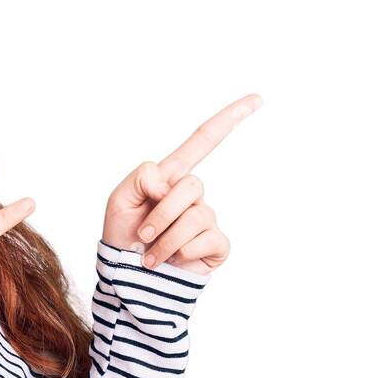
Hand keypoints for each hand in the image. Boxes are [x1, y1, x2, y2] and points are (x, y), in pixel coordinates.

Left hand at [102, 94, 260, 274]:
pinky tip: (171, 261)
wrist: (127, 278)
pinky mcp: (216, 245)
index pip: (203, 141)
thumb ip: (141, 177)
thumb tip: (169, 182)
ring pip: (195, 216)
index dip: (229, 119)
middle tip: (143, 234)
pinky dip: (179, 253)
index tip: (258, 98)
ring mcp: (207, 220)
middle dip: (161, 213)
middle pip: (192, 185)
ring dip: (164, 239)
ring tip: (150, 255)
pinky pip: (205, 240)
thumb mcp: (119, 200)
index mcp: (171, 178)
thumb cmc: (122, 237)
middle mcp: (192, 196)